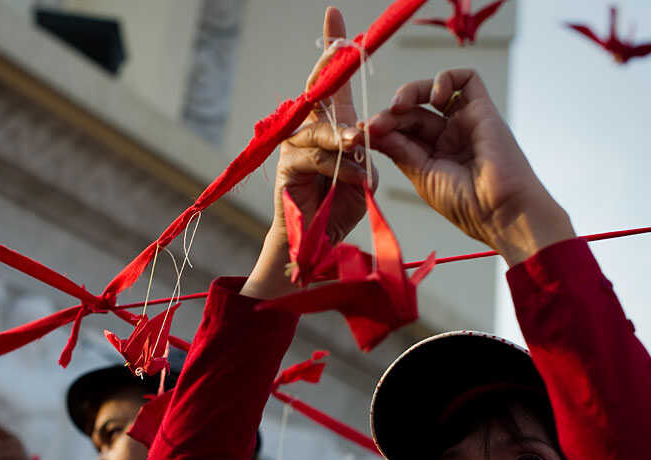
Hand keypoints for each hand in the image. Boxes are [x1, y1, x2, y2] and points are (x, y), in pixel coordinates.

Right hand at [244, 7, 373, 298]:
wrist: (314, 246)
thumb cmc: (339, 210)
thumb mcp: (363, 178)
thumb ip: (364, 156)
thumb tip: (362, 143)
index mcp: (331, 127)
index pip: (332, 82)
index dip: (331, 48)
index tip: (333, 16)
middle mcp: (308, 130)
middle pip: (318, 94)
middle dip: (333, 83)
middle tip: (353, 84)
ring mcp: (293, 147)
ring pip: (320, 129)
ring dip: (342, 138)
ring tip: (358, 147)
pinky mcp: (286, 168)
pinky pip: (314, 156)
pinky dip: (337, 166)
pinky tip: (353, 176)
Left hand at [365, 69, 574, 265]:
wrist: (500, 210)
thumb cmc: (463, 203)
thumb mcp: (421, 175)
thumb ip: (398, 149)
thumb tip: (369, 129)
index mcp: (432, 158)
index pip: (401, 133)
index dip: (382, 128)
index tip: (364, 133)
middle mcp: (448, 138)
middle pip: (413, 113)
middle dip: (391, 115)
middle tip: (375, 124)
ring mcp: (465, 122)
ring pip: (434, 92)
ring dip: (410, 92)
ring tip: (399, 106)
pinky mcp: (484, 109)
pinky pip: (466, 79)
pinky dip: (446, 79)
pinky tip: (435, 99)